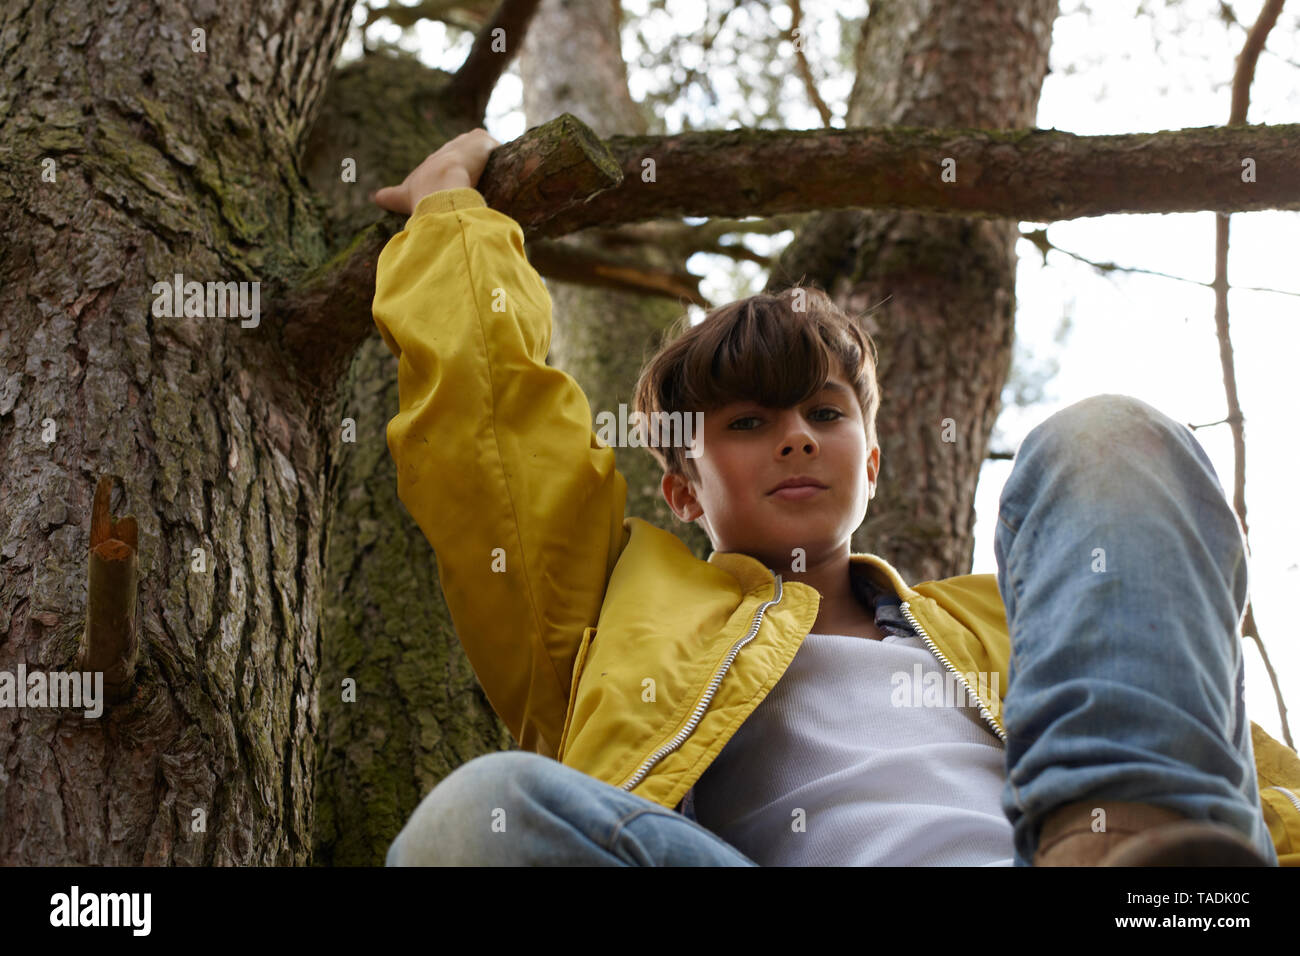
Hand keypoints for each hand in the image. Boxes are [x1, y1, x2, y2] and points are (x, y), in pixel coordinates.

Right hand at [370, 128, 500, 215]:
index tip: (450, 172)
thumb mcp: (402, 197)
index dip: (445, 167)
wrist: (439, 185)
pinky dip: (497, 152)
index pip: (438, 162)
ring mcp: (462, 143)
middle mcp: (444, 150)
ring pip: (476, 146)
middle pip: (459, 152)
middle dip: (466, 162)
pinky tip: (505, 163)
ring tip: (494, 169)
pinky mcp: (480, 141)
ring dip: (483, 156)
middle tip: (476, 174)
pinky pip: (492, 145)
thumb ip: (389, 197)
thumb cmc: (421, 194)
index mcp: (430, 164)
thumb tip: (375, 197)